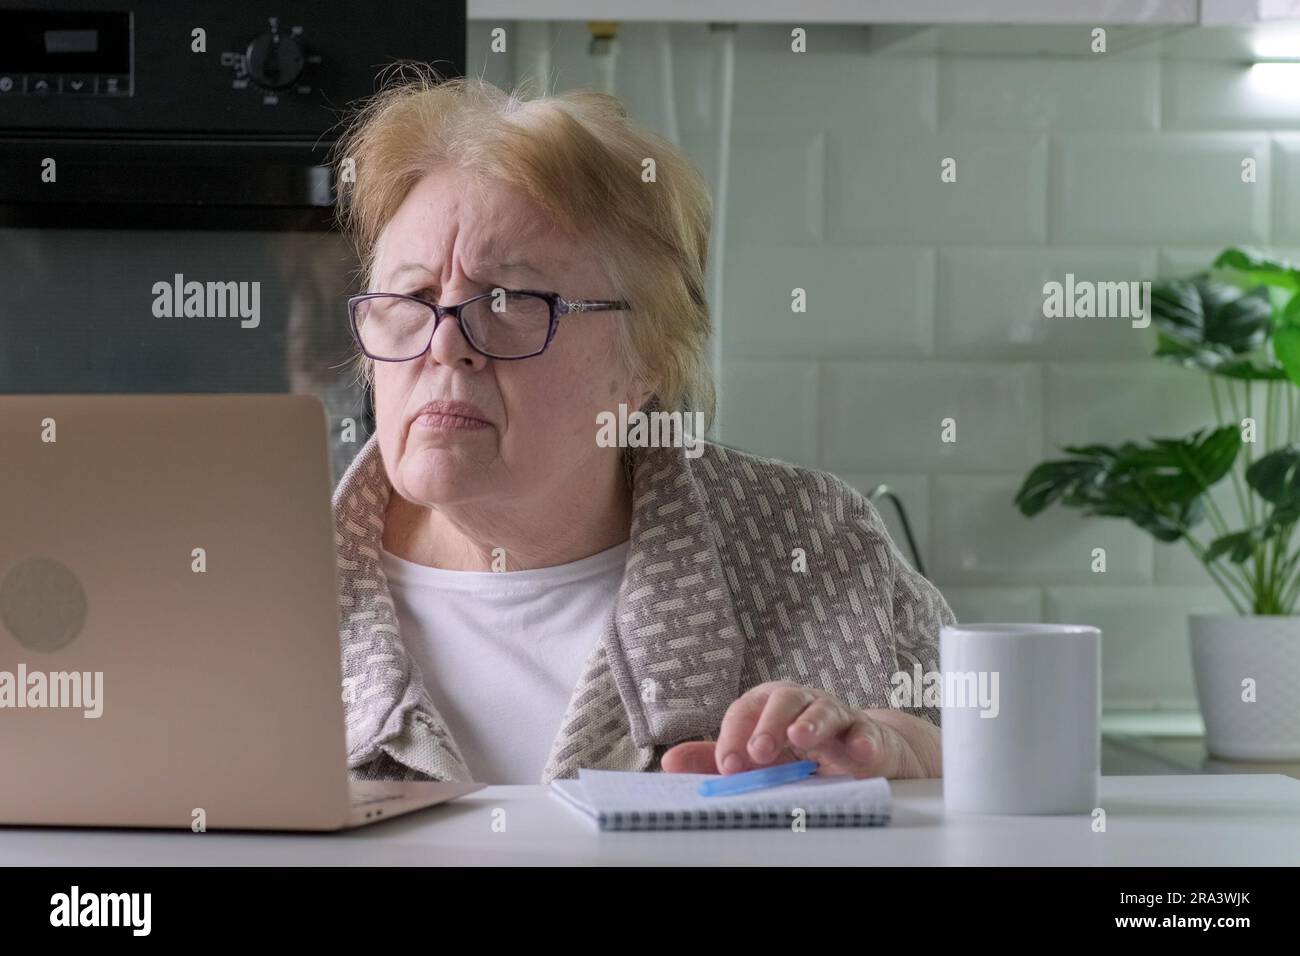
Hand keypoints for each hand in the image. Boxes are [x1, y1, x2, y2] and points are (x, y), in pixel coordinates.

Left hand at [660, 680, 939, 778]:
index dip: (733, 735)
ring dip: (812, 722)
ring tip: (801, 739)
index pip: (745, 710)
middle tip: (759, 751)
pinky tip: (857, 751)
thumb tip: (669, 762)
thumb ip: (716, 758)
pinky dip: (863, 740)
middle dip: (769, 723)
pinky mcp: (869, 737)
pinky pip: (867, 734)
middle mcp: (802, 705)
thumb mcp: (758, 756)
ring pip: (825, 710)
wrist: (860, 752)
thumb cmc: (801, 751)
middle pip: (783, 699)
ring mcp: (838, 718)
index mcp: (770, 707)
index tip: (727, 766)